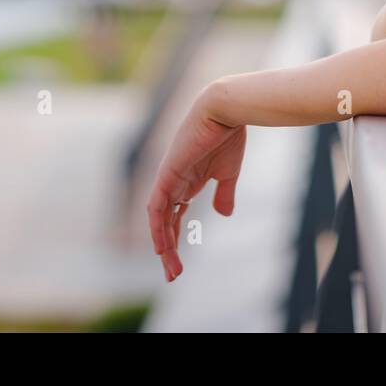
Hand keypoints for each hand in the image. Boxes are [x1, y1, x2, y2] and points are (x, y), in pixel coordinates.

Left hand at [145, 84, 246, 282]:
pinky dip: (157, 226)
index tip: (178, 264)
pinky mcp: (168, 173)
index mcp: (188, 181)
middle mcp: (175, 182)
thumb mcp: (228, 172)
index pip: (175, 216)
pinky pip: (157, 205)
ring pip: (159, 218)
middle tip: (173, 274)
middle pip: (165, 222)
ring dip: (163, 244)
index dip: (175, 239)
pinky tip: (161, 245)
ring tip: (171, 268)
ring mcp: (169, 178)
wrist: (225, 111)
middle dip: (168, 249)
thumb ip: (224, 193)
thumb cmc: (228, 135)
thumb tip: (224, 215)